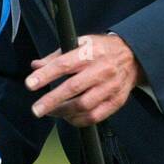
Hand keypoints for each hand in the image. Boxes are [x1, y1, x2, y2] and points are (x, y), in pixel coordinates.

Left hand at [26, 33, 143, 126]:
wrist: (133, 56)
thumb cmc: (101, 50)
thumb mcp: (80, 43)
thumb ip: (57, 56)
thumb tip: (35, 66)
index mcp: (90, 53)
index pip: (64, 64)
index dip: (46, 75)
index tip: (30, 84)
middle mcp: (101, 70)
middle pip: (73, 88)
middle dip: (51, 101)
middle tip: (36, 109)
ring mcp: (110, 87)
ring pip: (84, 105)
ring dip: (63, 112)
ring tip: (51, 112)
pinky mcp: (117, 101)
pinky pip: (95, 117)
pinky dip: (78, 120)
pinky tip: (68, 117)